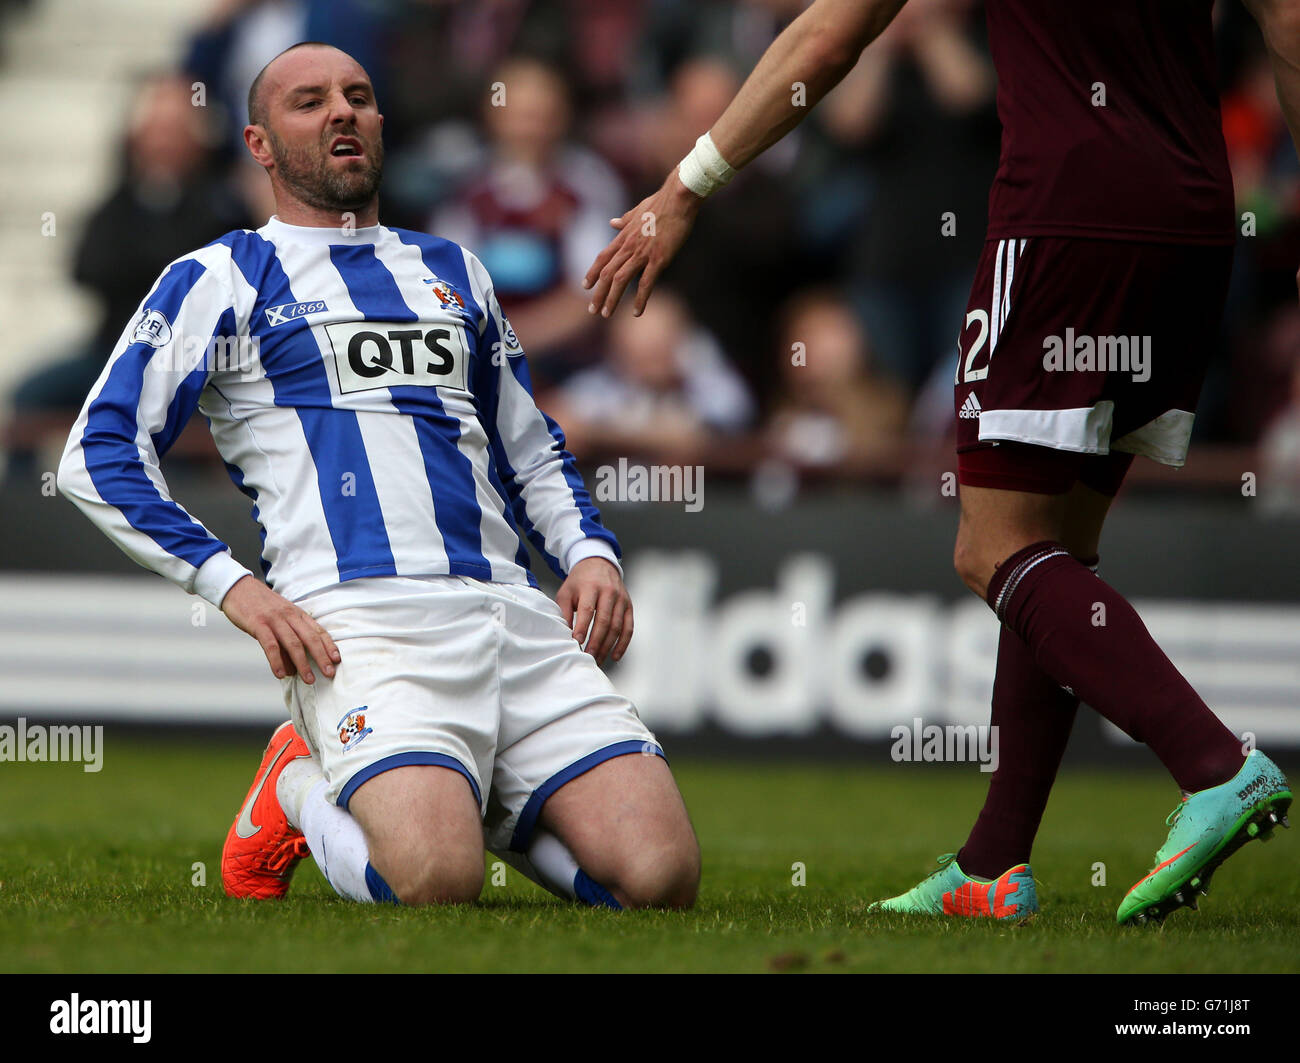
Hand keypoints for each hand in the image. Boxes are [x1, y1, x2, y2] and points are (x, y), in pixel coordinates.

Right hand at [221, 575, 340, 683]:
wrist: (238, 587)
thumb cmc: (260, 605)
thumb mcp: (279, 616)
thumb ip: (287, 638)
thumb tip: (293, 666)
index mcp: (297, 613)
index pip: (318, 630)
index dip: (329, 646)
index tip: (337, 660)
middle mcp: (289, 616)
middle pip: (310, 638)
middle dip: (322, 657)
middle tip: (329, 674)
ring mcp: (274, 620)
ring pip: (293, 644)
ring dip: (303, 664)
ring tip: (309, 680)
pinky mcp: (258, 624)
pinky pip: (271, 645)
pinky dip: (277, 661)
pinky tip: (281, 674)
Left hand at [555, 557, 632, 663]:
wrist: (599, 564)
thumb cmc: (580, 581)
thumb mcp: (566, 591)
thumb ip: (564, 612)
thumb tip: (563, 634)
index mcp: (591, 587)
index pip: (588, 610)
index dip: (583, 627)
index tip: (577, 642)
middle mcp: (609, 592)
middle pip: (604, 621)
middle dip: (596, 642)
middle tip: (587, 657)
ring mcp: (621, 600)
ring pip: (617, 627)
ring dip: (607, 646)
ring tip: (597, 660)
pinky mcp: (628, 606)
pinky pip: (628, 628)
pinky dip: (623, 644)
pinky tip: (615, 656)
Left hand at [583, 170, 701, 317]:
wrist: (678, 198)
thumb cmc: (661, 203)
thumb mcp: (637, 211)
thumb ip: (624, 220)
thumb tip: (612, 223)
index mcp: (623, 236)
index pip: (602, 258)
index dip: (592, 273)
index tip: (585, 286)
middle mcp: (628, 246)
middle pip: (606, 273)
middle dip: (598, 293)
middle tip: (593, 310)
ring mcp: (642, 253)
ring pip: (620, 280)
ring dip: (612, 299)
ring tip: (606, 314)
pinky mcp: (658, 259)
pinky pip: (645, 283)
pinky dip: (640, 299)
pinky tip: (637, 312)